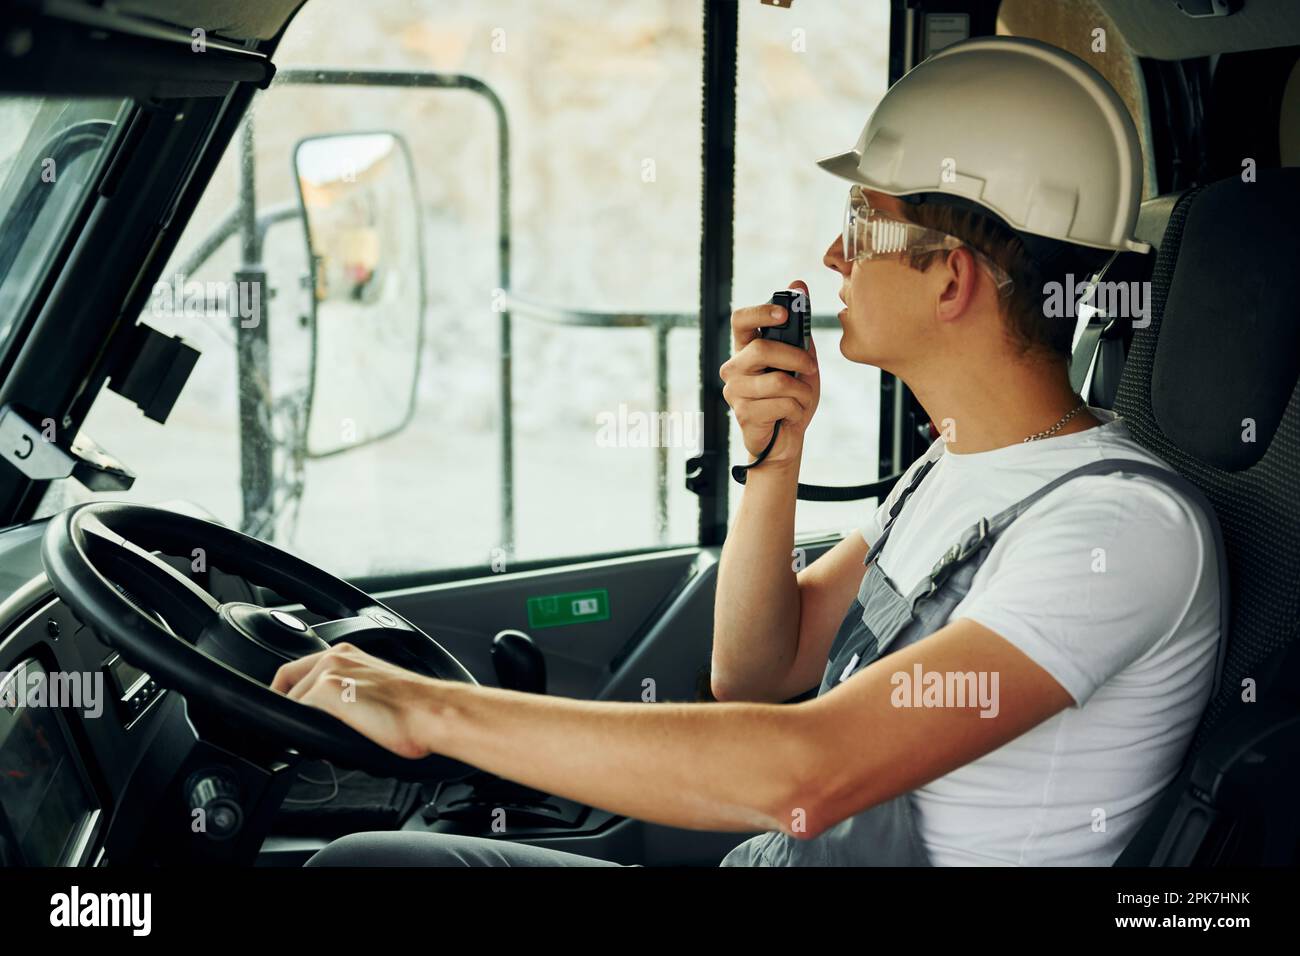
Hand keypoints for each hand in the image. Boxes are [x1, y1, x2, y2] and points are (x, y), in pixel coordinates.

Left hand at [271, 643, 439, 758]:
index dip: (289, 691)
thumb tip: (340, 718)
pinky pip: (292, 710)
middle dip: (283, 703)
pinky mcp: (328, 690)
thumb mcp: (378, 692)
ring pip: (288, 697)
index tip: (289, 709)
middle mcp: (336, 657)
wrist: (433, 713)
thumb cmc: (418, 710)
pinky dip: (293, 728)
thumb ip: (353, 695)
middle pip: (287, 678)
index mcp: (349, 654)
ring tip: (301, 740)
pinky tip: (307, 742)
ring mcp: (330, 672)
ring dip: (291, 719)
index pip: (302, 668)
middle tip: (287, 729)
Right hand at [720, 279, 819, 466]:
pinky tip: (789, 416)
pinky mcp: (743, 413)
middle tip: (810, 368)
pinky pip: (782, 404)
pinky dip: (797, 409)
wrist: (786, 441)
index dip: (761, 312)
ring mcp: (735, 391)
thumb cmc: (792, 398)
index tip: (785, 313)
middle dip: (795, 357)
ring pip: (778, 380)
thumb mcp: (802, 361)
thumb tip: (798, 284)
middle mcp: (734, 367)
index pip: (741, 320)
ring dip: (801, 391)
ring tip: (800, 399)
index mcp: (746, 350)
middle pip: (762, 348)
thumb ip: (799, 329)